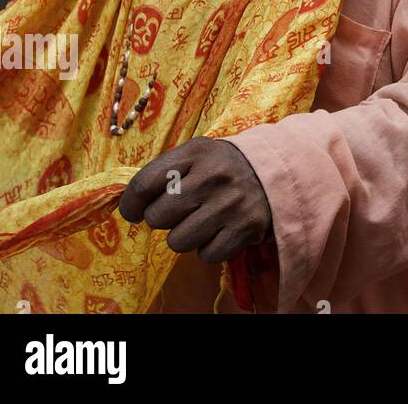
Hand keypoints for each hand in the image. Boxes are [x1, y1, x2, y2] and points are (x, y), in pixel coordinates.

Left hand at [118, 136, 271, 262]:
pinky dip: (210, 247)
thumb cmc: (224, 166)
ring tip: (203, 220)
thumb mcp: (197, 154)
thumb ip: (163, 172)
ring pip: (178, 242)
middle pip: (158, 218)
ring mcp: (231, 203)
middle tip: (182, 210)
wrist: (278, 170)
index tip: (135, 211)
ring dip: (186, 235)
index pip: (144, 184)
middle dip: (165, 219)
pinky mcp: (246, 227)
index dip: (131, 204)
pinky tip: (221, 229)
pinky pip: (206, 255)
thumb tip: (129, 205)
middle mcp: (213, 176)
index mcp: (196, 153)